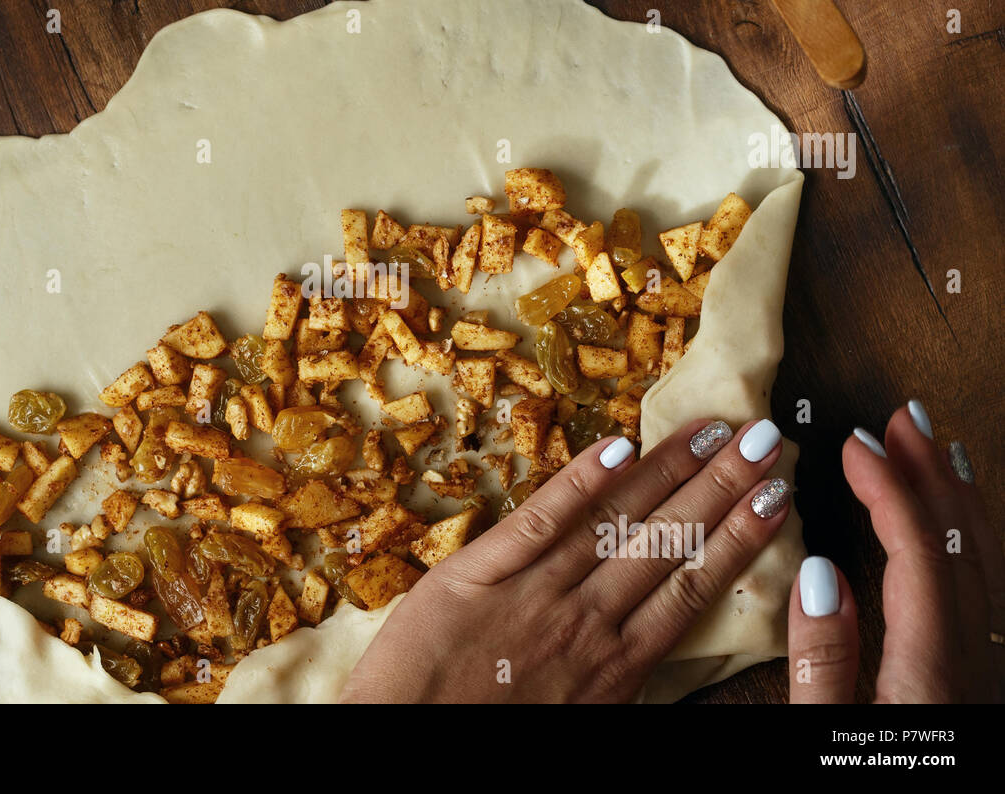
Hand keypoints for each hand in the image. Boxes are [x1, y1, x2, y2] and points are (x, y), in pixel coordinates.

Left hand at [340, 417, 791, 702]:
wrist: (405, 748)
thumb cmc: (488, 741)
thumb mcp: (578, 717)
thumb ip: (615, 674)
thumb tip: (652, 633)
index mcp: (614, 666)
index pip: (690, 587)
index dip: (737, 537)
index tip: (774, 495)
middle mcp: (585, 623)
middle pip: (666, 543)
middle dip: (721, 487)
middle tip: (763, 437)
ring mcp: (532, 593)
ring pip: (614, 523)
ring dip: (668, 473)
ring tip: (712, 432)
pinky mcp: (474, 575)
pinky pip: (536, 522)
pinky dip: (578, 483)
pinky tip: (617, 446)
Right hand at [788, 401, 1004, 702]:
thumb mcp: (825, 738)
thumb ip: (822, 664)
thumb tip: (818, 578)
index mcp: (930, 679)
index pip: (918, 559)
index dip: (889, 492)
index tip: (857, 446)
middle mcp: (967, 672)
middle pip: (959, 554)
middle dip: (930, 478)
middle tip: (907, 421)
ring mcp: (977, 681)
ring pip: (980, 572)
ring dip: (954, 505)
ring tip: (937, 455)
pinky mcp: (969, 691)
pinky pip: (980, 595)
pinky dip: (965, 547)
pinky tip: (946, 535)